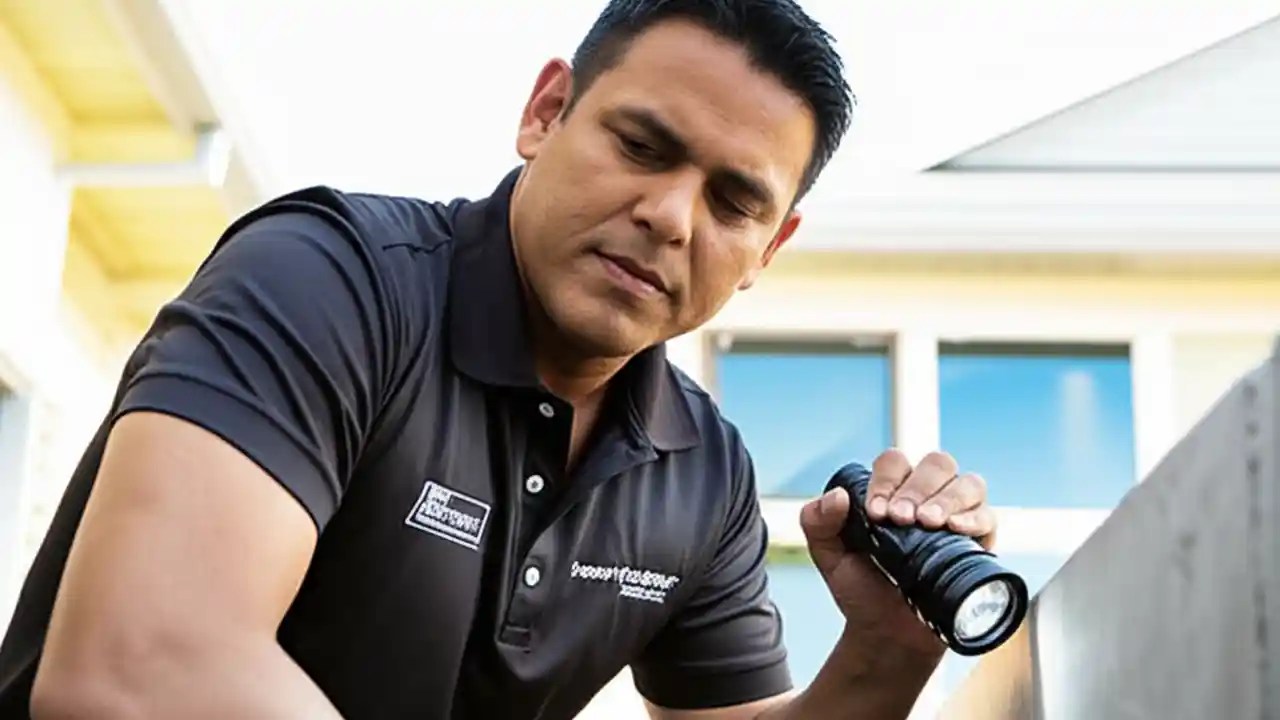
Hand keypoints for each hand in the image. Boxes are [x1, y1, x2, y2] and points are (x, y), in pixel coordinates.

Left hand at [799, 449, 996, 661]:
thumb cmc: (860, 590)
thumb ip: (816, 522)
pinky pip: (988, 516)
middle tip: (900, 519)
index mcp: (892, 491)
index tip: (875, 514)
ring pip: (967, 483)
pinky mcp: (979, 542)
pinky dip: (974, 517)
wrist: (888, 635)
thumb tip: (838, 496)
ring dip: (947, 498)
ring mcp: (956, 517)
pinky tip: (956, 528)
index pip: (895, 463)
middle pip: (936, 465)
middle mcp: (927, 496)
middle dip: (917, 487)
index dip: (886, 480)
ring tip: (927, 523)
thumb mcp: (828, 556)